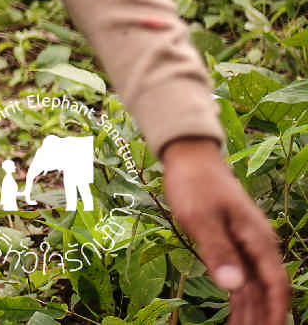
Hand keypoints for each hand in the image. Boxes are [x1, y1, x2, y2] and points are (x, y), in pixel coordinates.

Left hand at [159, 136, 290, 324]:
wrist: (191, 158)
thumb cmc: (195, 184)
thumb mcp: (201, 217)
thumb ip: (218, 251)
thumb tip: (233, 286)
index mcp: (257, 240)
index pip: (274, 284)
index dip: (275, 311)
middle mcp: (258, 246)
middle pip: (266, 290)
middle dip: (262, 317)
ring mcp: (247, 246)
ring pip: (253, 287)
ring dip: (250, 312)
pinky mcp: (233, 245)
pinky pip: (241, 277)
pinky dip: (239, 298)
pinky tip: (237, 316)